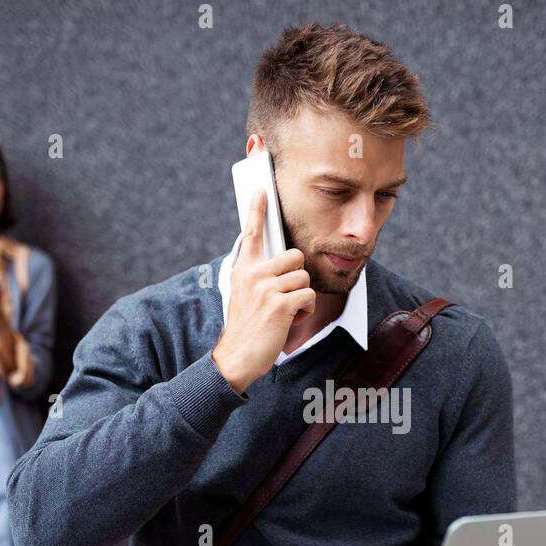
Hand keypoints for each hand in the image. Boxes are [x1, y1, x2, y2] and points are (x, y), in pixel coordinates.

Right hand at [212, 186, 314, 393]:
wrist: (237, 357)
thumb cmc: (247, 326)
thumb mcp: (245, 294)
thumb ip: (258, 275)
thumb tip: (281, 261)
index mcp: (243, 269)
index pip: (251, 233)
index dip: (257, 209)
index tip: (261, 189)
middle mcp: (252, 274)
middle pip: (294, 256)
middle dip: (297, 278)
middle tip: (284, 296)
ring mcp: (265, 288)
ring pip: (304, 278)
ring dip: (301, 298)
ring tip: (284, 311)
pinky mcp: (279, 305)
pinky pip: (308, 297)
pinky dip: (304, 311)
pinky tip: (289, 320)